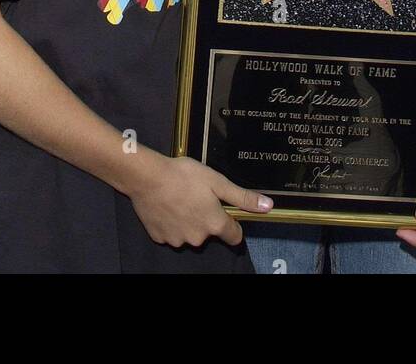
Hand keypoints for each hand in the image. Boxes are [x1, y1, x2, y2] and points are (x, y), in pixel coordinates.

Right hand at [127, 150, 271, 248]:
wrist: (147, 177)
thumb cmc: (184, 176)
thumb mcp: (217, 181)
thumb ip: (242, 198)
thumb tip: (268, 207)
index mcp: (215, 224)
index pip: (234, 235)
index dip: (232, 223)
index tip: (223, 210)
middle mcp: (198, 238)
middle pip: (209, 233)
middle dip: (206, 218)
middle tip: (196, 196)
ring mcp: (178, 240)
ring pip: (189, 233)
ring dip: (188, 221)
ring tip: (179, 198)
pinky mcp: (160, 237)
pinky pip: (170, 232)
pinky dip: (170, 222)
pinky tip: (167, 205)